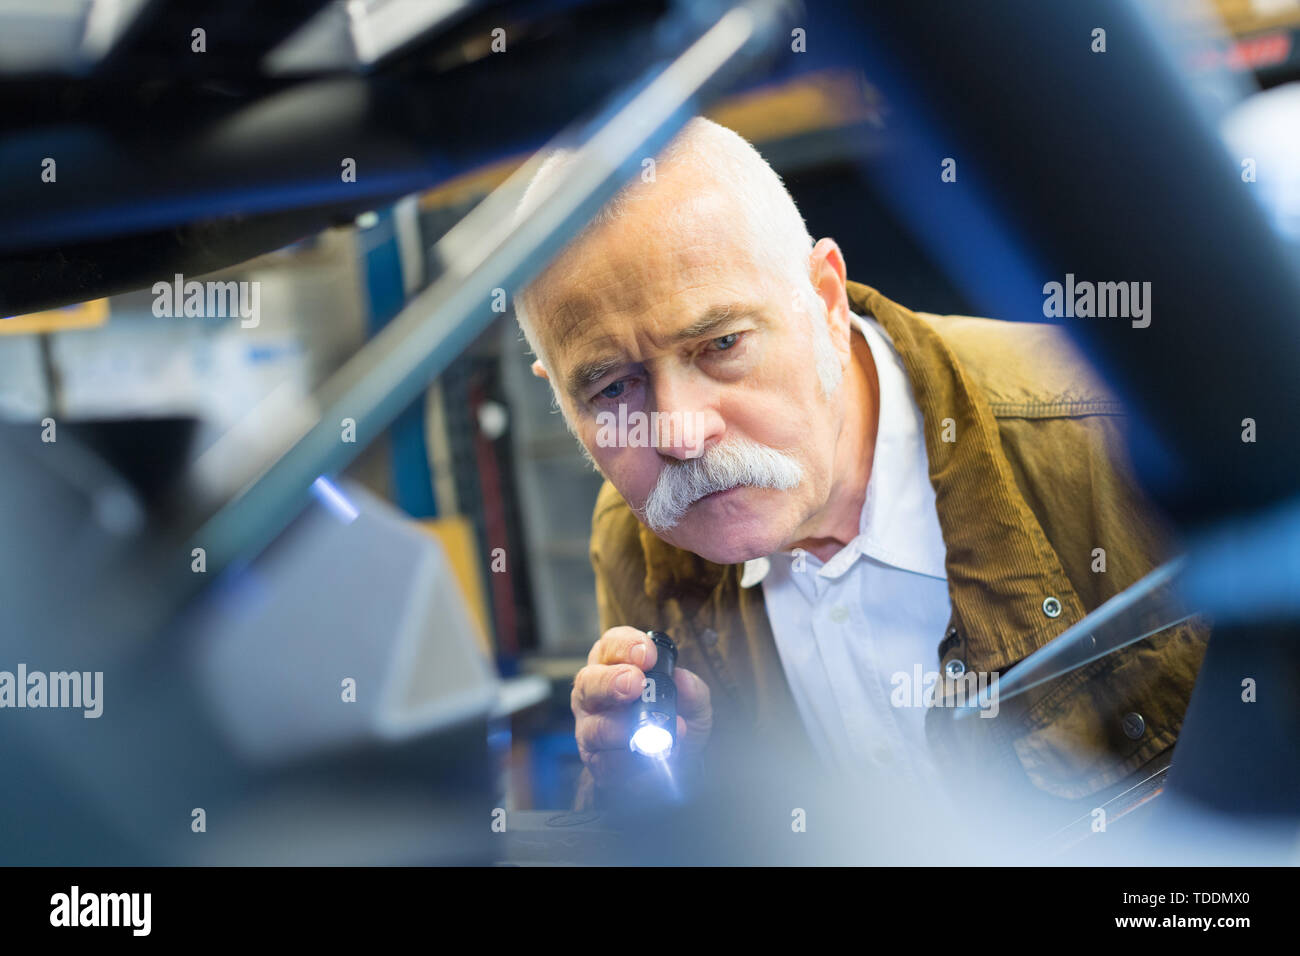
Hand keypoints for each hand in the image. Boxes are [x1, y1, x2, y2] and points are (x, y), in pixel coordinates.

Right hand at [571, 626, 712, 792]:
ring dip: (624, 728)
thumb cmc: (673, 720)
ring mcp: (590, 727)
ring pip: (595, 726)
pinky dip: (631, 760)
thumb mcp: (693, 704)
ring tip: (653, 731)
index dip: (627, 646)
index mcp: (615, 664)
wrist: (668, 768)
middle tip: (635, 684)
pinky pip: (607, 761)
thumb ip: (693, 691)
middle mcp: (594, 693)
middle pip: (589, 680)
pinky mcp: (596, 761)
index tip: (649, 655)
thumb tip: (684, 680)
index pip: (611, 645)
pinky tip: (651, 757)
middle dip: (612, 681)